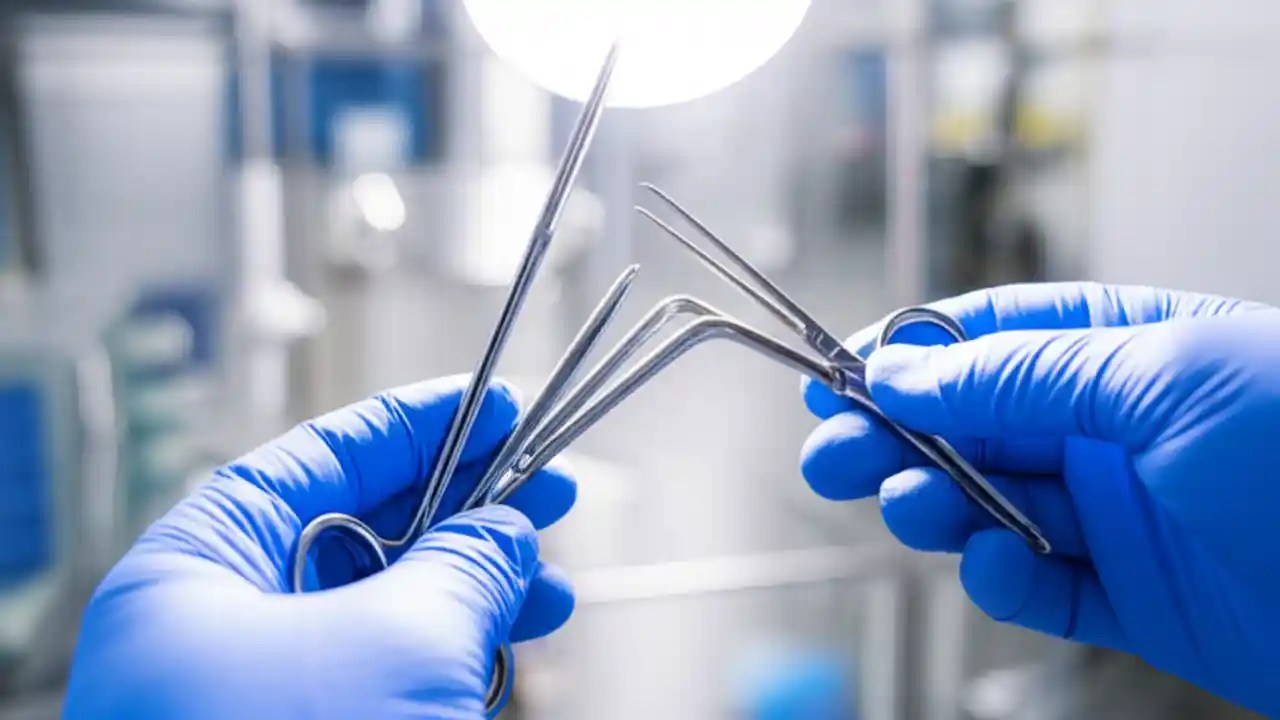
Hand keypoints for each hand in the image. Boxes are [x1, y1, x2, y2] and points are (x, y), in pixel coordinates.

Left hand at [65, 376, 577, 718]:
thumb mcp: (398, 646)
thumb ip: (461, 568)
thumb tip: (508, 534)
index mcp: (192, 574)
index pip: (317, 458)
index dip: (418, 422)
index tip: (496, 403)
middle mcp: (214, 629)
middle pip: (359, 529)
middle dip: (464, 506)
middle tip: (545, 481)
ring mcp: (257, 696)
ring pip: (384, 607)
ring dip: (475, 584)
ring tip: (550, 572)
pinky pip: (389, 671)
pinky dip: (456, 647)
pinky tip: (514, 630)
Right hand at [800, 283, 1279, 715]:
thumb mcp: (1161, 378)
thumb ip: (1024, 375)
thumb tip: (909, 366)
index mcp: (1129, 348)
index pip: (994, 335)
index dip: (911, 350)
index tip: (843, 371)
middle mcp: (1115, 426)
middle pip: (974, 422)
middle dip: (897, 433)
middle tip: (832, 454)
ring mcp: (1120, 513)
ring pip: (990, 502)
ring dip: (936, 503)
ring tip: (913, 507)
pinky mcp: (1131, 595)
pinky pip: (1039, 584)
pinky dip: (1001, 578)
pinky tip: (994, 566)